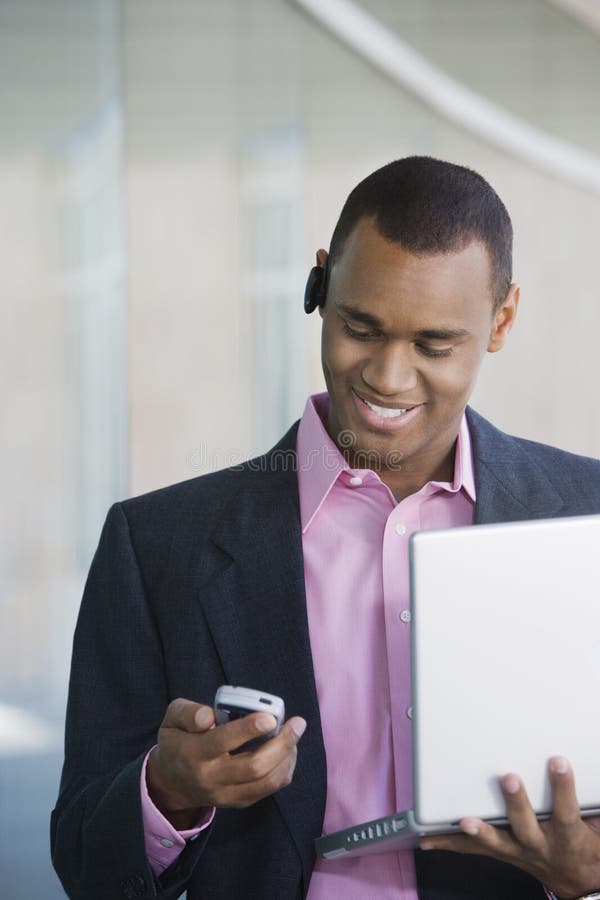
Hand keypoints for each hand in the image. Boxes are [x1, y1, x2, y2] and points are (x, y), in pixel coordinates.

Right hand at [146, 697, 306, 829]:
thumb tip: (209, 715)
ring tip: (294, 735)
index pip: (223, 742)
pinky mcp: (238, 801)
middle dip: (281, 744)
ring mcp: (226, 794)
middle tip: (297, 724)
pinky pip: (268, 789)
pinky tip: (287, 751)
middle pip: (254, 767)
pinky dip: (284, 770)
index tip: (270, 717)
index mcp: (194, 753)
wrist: (171, 783)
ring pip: (266, 782)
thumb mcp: (172, 720)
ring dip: (287, 758)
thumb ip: (188, 712)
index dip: (249, 729)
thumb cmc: (177, 742)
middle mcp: (212, 778)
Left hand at [419, 757, 599, 897]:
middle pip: (527, 827)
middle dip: (517, 803)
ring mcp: (520, 853)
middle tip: (509, 778)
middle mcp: (541, 846)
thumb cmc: (585, 843)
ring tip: (464, 820)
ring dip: (480, 831)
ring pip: (497, 843)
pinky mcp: (503, 854)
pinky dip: (450, 843)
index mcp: (567, 836)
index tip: (558, 762)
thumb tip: (574, 763)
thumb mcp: (596, 821)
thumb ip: (588, 796)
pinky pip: (474, 850)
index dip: (563, 787)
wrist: (579, 879)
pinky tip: (428, 838)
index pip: (567, 811)